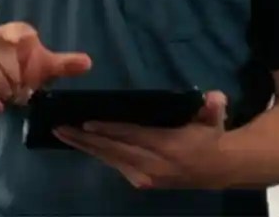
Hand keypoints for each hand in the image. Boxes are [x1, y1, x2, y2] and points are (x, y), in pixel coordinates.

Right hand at [0, 21, 91, 112]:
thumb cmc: (0, 63)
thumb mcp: (32, 61)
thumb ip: (59, 64)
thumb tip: (88, 63)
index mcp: (11, 31)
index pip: (24, 34)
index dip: (29, 47)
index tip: (33, 68)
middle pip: (14, 66)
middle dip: (20, 85)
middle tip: (22, 94)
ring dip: (6, 95)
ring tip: (8, 97)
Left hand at [54, 91, 230, 189]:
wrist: (218, 169)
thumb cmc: (210, 137)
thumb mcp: (214, 118)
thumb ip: (213, 107)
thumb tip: (214, 97)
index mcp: (169, 147)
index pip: (132, 136)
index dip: (109, 130)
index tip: (86, 123)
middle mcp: (153, 166)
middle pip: (113, 150)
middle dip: (85, 139)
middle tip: (60, 127)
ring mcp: (145, 177)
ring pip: (109, 159)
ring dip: (84, 147)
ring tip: (62, 134)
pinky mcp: (141, 182)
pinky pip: (114, 164)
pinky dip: (96, 153)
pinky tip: (81, 143)